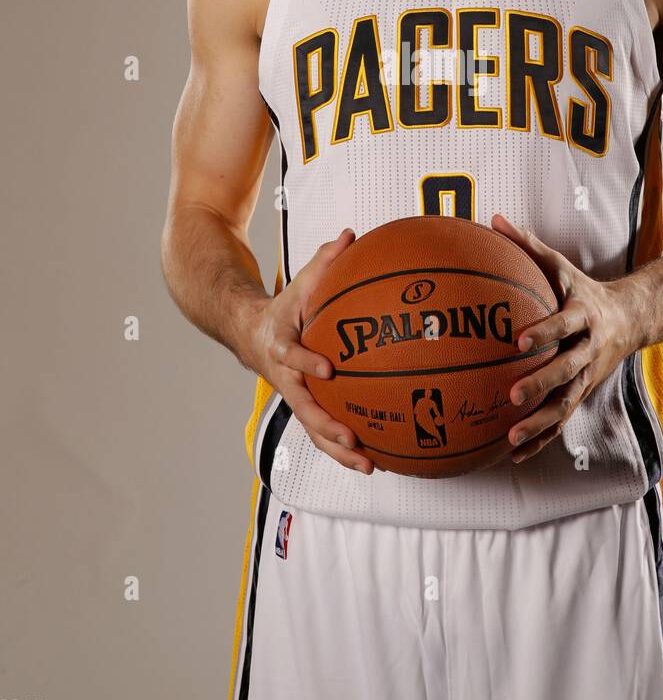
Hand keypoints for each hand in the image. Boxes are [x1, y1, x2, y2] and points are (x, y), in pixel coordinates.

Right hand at [244, 228, 374, 474]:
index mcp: (282, 346)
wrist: (249, 333)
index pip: (293, 356)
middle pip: (304, 408)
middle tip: (353, 439)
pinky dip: (345, 446)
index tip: (328, 369)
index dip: (308, 363)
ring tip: (370, 466)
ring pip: (314, 430)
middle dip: (327, 427)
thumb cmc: (285, 306)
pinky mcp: (304, 407)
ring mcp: (294, 397)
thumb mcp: (300, 282)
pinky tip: (377, 458)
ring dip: (338, 450)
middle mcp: (286, 378)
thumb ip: (325, 261)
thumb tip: (351, 233)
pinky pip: (324, 430)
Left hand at [491, 213, 638, 464]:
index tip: (518, 341)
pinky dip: (542, 437)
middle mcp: (590, 348)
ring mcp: (589, 375)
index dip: (545, 331)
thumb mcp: (561, 266)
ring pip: (566, 403)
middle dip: (541, 384)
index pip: (564, 324)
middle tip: (512, 396)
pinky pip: (563, 419)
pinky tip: (516, 453)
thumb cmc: (583, 289)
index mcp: (584, 315)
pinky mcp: (584, 393)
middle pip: (567, 369)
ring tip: (511, 437)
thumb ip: (528, 245)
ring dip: (540, 422)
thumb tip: (492, 218)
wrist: (633, 318)